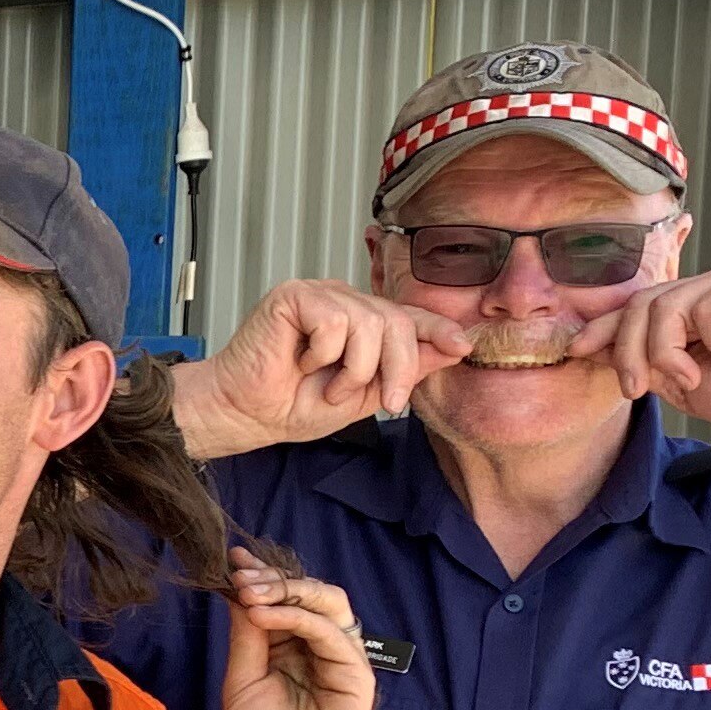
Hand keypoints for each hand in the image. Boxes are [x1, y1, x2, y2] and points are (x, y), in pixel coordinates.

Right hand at [177, 281, 469, 455]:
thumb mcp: (366, 393)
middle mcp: (343, 301)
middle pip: (397, 320)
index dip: (437, 328)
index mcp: (361, 321)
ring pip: (368, 322)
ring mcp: (319, 295)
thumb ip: (406, 369)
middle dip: (399, 367)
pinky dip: (323, 353)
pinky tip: (301, 362)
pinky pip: (334, 320)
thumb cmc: (293, 405)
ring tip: (328, 386)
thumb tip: (454, 347)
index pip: (408, 316)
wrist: (247, 414)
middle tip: (389, 404)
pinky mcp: (294, 296)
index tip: (463, 346)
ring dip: (355, 369)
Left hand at [217, 550, 373, 709]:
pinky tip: (267, 617)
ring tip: (251, 592)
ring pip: (329, 606)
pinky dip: (299, 618)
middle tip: (242, 575)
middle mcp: (319, 653)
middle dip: (275, 579)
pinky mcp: (356, 680)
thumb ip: (247, 633)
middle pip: (311, 597)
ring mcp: (340, 664)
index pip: (284, 602)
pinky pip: (334, 636)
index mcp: (292, 652)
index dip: (262, 578)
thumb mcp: (242, 678)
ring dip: (288, 591)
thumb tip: (241, 588)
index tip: (232, 560)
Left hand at [573, 259, 710, 438]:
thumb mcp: (689, 383)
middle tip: (635, 387)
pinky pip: (708, 310)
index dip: (606, 327)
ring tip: (696, 375)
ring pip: (666, 307)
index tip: (576, 349)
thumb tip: (596, 350)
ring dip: (668, 352)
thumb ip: (650, 363)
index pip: (640, 307)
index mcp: (697, 310)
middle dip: (627, 351)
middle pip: (642, 305)